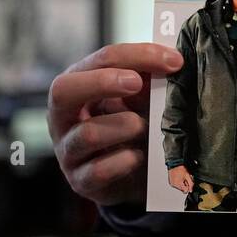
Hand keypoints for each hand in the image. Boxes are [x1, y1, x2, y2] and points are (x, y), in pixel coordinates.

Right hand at [47, 42, 182, 205]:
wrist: (131, 176)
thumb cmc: (130, 127)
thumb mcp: (138, 99)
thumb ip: (147, 81)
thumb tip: (169, 64)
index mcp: (78, 85)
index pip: (100, 60)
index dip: (137, 55)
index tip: (173, 60)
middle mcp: (63, 116)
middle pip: (63, 90)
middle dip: (103, 82)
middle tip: (137, 83)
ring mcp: (68, 151)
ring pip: (87, 133)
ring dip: (124, 125)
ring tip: (145, 127)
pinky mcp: (81, 181)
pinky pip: (99, 170)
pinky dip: (124, 161)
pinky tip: (140, 156)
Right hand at [168, 165, 193, 192]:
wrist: (175, 164)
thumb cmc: (180, 168)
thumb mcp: (188, 176)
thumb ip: (191, 184)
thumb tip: (191, 190)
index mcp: (178, 184)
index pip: (185, 191)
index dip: (188, 187)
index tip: (188, 182)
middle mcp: (174, 185)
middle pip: (182, 189)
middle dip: (185, 184)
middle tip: (185, 178)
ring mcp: (172, 184)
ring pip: (179, 187)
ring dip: (182, 183)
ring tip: (182, 177)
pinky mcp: (170, 182)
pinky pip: (176, 185)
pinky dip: (178, 182)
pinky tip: (179, 177)